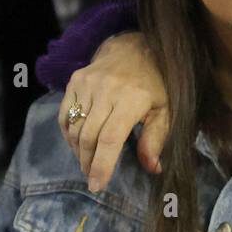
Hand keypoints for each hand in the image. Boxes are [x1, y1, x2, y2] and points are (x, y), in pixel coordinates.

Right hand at [57, 32, 168, 191]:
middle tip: (93, 177)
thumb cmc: (157, 83)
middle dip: (89, 162)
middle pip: (89, 137)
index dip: (102, 165)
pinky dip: (69, 134)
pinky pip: (65, 115)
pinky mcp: (74, 81)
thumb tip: (154, 169)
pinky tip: (79, 145)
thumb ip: (157, 138)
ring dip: (78, 151)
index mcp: (132, 99)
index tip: (97, 184)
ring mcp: (87, 84)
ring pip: (74, 128)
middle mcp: (106, 90)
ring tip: (88, 164)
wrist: (137, 46)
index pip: (110, 138)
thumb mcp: (166, 110)